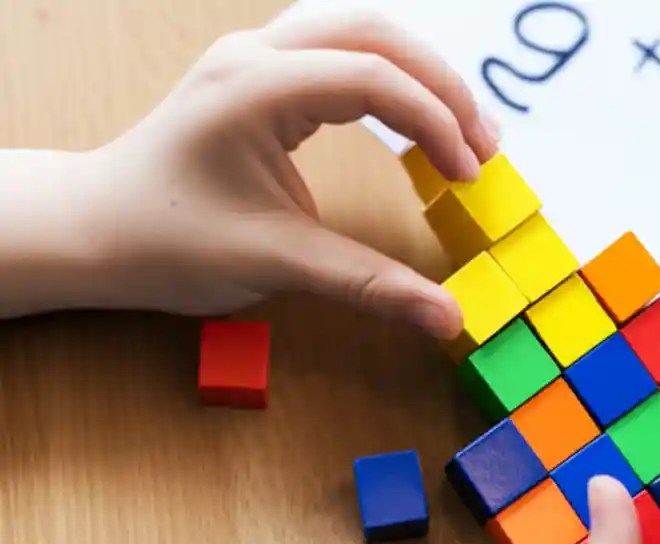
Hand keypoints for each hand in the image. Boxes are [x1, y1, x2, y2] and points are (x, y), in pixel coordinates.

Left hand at [0, 11, 493, 335]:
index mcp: (255, 87)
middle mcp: (256, 54)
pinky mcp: (259, 73)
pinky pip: (341, 49)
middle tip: (484, 148)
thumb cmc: (167, 243)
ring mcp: (254, 55)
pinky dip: (391, 78)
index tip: (470, 175)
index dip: (436, 122)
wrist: (95, 230)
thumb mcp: (276, 263)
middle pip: (378, 34)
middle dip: (443, 88)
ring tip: (463, 131)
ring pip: (362, 30)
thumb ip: (369, 285)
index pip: (374, 77)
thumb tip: (448, 318)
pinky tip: (413, 118)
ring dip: (421, 75)